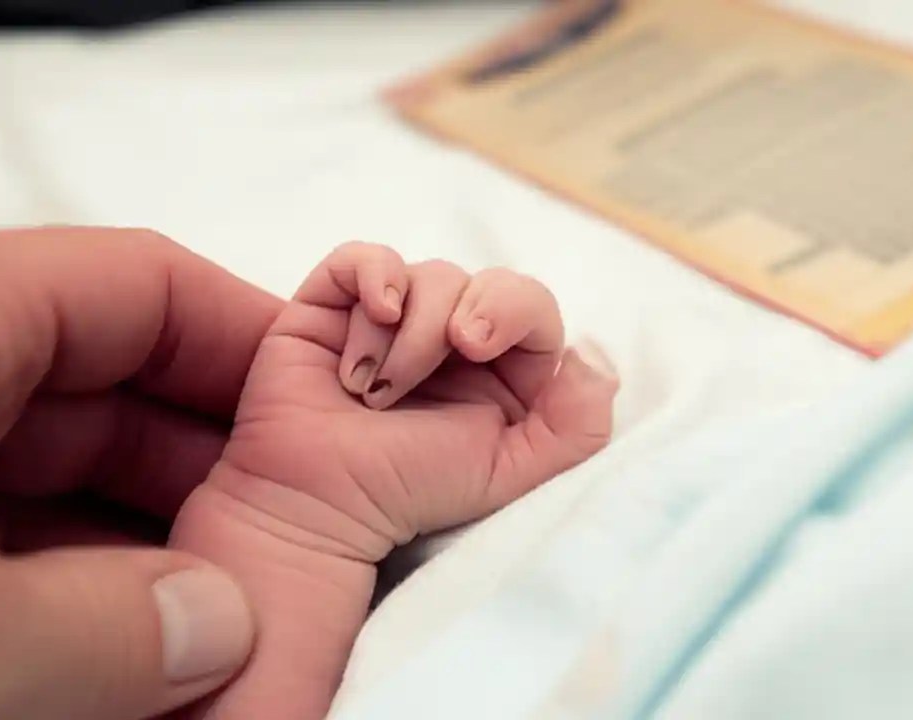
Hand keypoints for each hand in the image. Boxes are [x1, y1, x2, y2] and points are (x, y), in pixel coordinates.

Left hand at [0, 228, 283, 719]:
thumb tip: (214, 627)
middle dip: (197, 468)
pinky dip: (33, 572)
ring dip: (117, 535)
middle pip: (99, 379)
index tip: (324, 422)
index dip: (253, 348)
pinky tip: (78, 646)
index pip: (147, 288)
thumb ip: (109, 633)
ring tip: (187, 620)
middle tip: (269, 553)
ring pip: (32, 459)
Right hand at [170, 242, 618, 718]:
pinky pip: (362, 257)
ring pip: (424, 274)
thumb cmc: (410, 492)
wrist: (318, 506)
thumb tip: (595, 359)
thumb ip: (575, 427)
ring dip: (405, 333)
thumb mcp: (512, 472)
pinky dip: (372, 273)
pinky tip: (371, 313)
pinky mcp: (334, 306)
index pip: (530, 308)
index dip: (513, 307)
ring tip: (375, 393)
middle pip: (478, 280)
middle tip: (440, 356)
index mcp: (499, 372)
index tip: (478, 344)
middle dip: (459, 312)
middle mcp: (449, 339)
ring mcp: (391, 320)